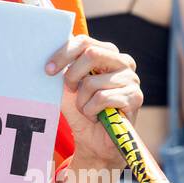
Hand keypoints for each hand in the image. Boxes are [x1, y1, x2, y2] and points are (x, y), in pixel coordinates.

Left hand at [45, 33, 142, 167]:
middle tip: (70, 90)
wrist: (94, 141)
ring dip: (81, 101)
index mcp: (107, 53)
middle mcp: (123, 62)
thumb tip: (52, 56)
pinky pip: (102, 99)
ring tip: (87, 109)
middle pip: (91, 53)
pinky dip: (92, 111)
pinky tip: (98, 116)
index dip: (63, 53)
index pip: (84, 41)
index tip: (48, 70)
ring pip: (92, 82)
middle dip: (72, 75)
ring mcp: (131, 79)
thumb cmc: (81, 109)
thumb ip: (64, 68)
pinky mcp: (135, 97)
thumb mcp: (68, 86)